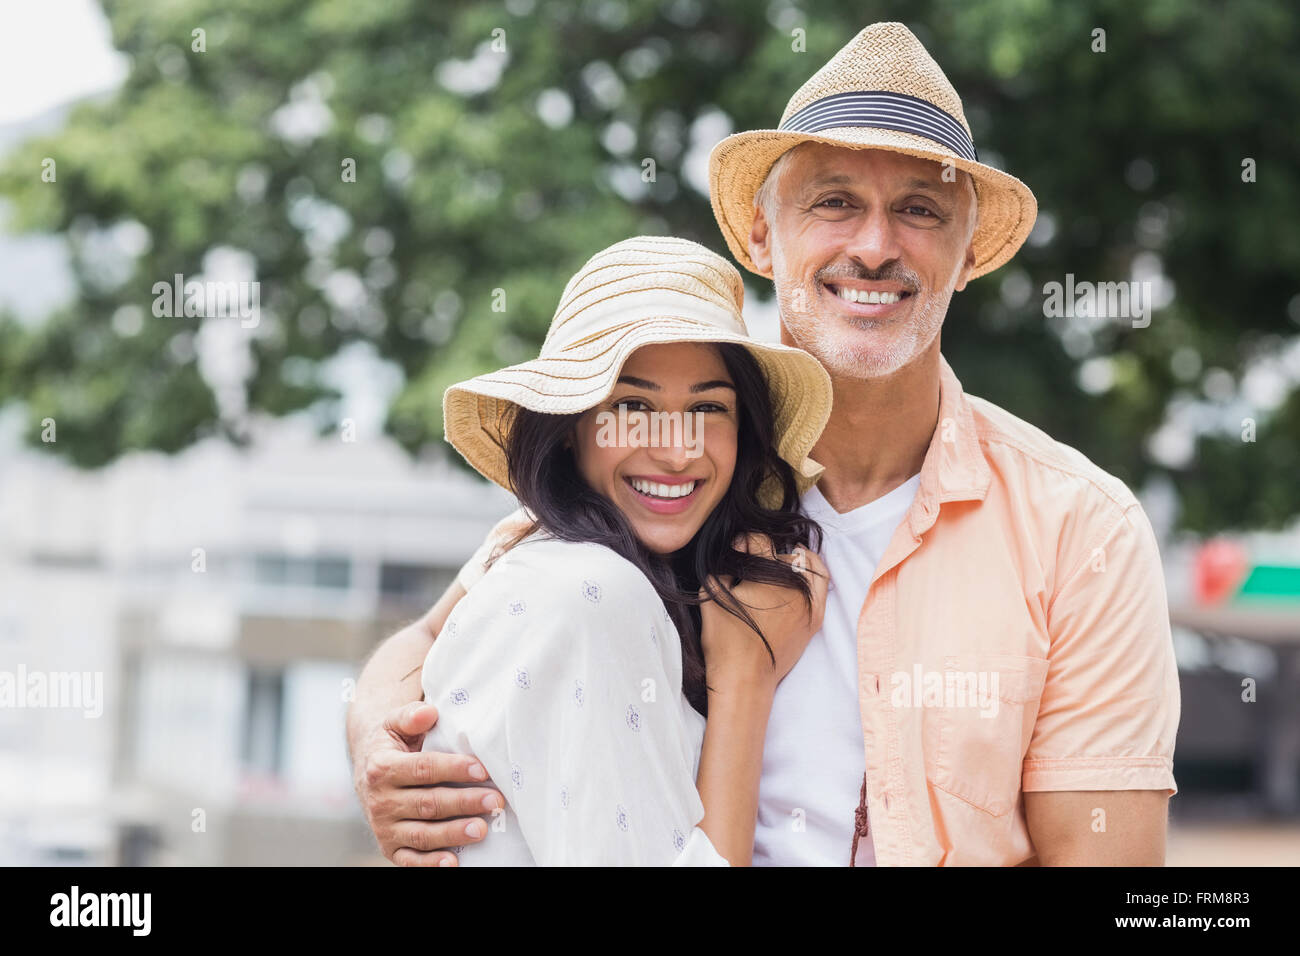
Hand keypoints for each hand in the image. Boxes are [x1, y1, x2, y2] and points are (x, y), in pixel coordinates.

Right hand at [354, 701, 504, 865]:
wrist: (368, 771)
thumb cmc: (392, 744)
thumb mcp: (395, 723)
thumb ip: (411, 715)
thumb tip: (429, 712)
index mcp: (382, 768)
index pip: (423, 769)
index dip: (453, 769)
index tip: (482, 769)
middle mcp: (381, 801)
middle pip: (428, 803)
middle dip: (463, 802)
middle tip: (494, 800)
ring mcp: (384, 827)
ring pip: (422, 834)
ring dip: (453, 834)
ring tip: (482, 829)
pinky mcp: (389, 847)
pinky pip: (411, 860)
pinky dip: (431, 864)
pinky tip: (454, 862)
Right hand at [699, 533, 829, 688]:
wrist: (745, 678)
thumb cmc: (725, 639)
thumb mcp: (710, 593)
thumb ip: (722, 564)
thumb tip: (737, 549)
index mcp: (768, 573)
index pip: (758, 540)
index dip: (743, 541)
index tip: (736, 550)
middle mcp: (793, 584)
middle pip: (780, 552)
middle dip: (763, 554)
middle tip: (748, 565)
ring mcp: (808, 601)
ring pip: (805, 564)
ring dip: (789, 560)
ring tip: (774, 564)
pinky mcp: (815, 618)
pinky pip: (823, 584)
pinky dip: (814, 570)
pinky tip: (802, 567)